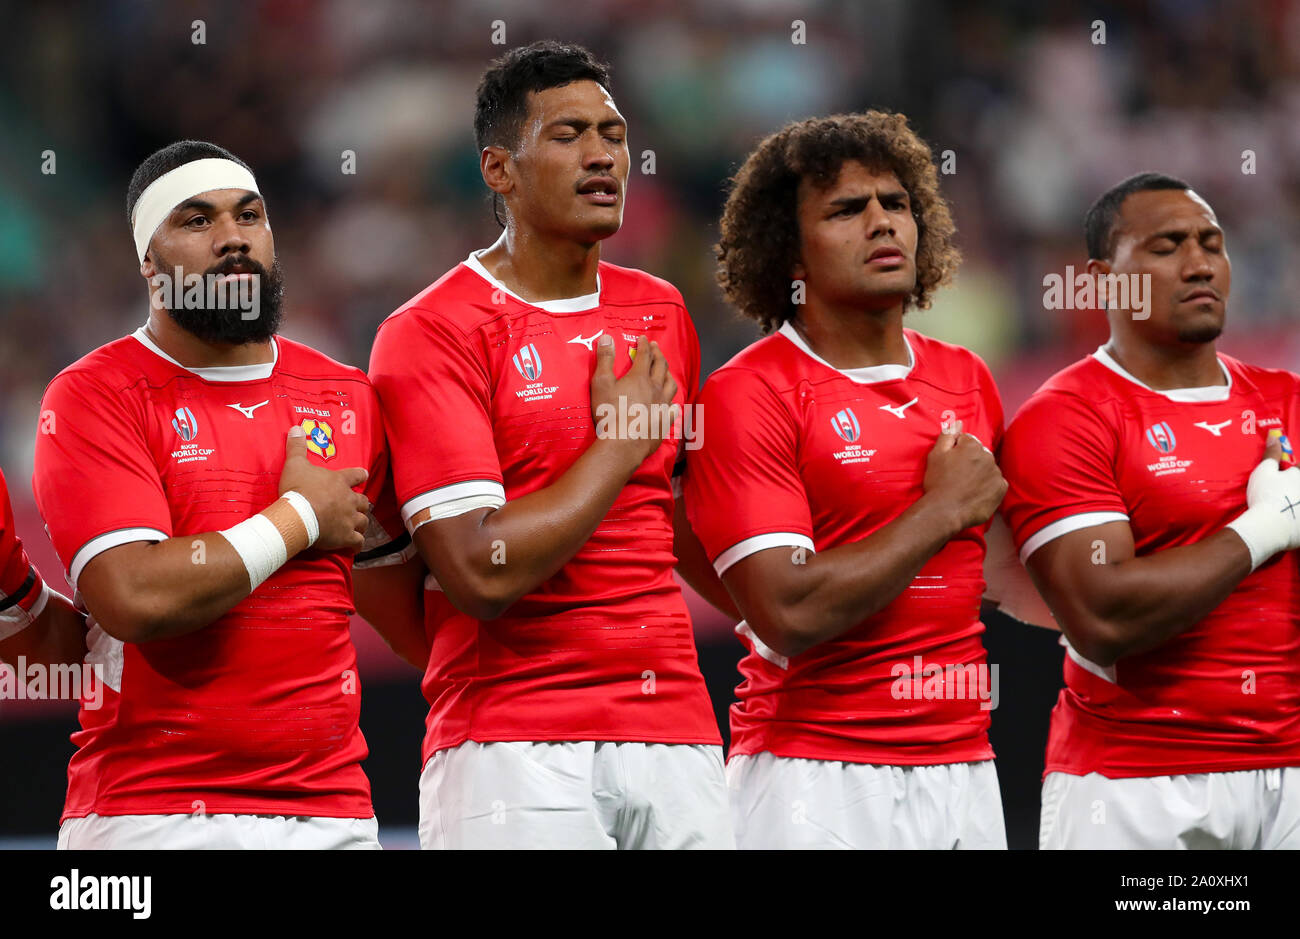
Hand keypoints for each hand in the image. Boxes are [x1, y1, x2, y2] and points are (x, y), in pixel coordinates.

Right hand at [278, 426, 369, 550]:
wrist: (299, 515)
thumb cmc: (297, 489)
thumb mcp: (295, 464)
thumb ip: (297, 447)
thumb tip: (295, 428)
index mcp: (339, 481)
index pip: (355, 475)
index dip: (360, 475)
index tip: (365, 474)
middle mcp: (349, 500)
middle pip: (363, 501)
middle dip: (362, 503)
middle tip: (358, 505)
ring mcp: (349, 519)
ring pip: (363, 521)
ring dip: (361, 522)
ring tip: (358, 525)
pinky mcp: (346, 536)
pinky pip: (358, 541)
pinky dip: (357, 543)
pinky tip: (355, 545)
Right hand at [589, 334, 680, 464]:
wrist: (623, 443)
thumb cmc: (610, 413)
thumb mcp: (601, 383)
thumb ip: (605, 359)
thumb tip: (606, 338)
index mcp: (640, 378)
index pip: (645, 355)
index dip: (644, 345)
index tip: (643, 339)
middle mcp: (655, 389)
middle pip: (661, 367)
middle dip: (658, 354)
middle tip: (655, 347)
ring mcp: (662, 406)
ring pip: (670, 385)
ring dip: (668, 375)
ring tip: (665, 371)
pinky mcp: (664, 422)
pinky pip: (672, 410)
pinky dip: (672, 404)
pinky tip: (672, 405)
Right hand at [922, 421, 1006, 532]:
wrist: (944, 511)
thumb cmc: (937, 482)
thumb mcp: (936, 455)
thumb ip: (948, 435)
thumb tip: (958, 422)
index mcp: (972, 445)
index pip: (967, 441)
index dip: (956, 451)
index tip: (950, 465)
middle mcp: (988, 456)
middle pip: (980, 454)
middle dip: (971, 461)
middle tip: (957, 477)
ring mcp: (996, 473)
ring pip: (988, 468)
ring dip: (980, 474)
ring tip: (966, 487)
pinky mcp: (1001, 489)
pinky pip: (996, 483)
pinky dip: (988, 487)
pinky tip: (975, 493)